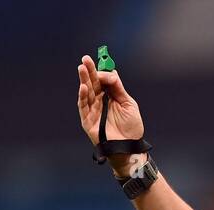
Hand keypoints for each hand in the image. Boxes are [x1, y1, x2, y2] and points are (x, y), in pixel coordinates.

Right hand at [77, 55, 144, 176]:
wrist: (130, 147)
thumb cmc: (131, 127)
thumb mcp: (128, 104)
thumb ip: (118, 88)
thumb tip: (111, 72)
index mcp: (110, 97)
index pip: (102, 80)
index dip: (100, 70)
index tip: (98, 60)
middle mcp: (99, 102)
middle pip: (92, 84)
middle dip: (89, 71)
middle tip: (85, 59)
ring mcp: (92, 111)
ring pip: (86, 93)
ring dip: (84, 80)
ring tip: (82, 68)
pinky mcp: (87, 121)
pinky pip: (83, 107)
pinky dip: (83, 96)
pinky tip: (83, 87)